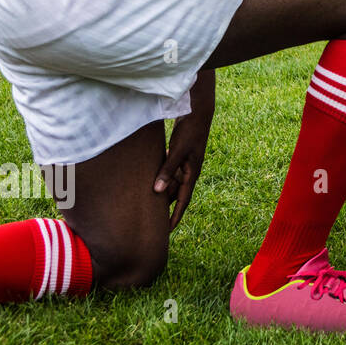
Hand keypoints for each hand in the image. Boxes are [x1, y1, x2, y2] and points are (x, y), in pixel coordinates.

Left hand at [154, 70, 213, 230]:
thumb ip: (168, 170)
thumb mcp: (178, 152)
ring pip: (171, 184)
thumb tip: (157, 191)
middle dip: (167, 209)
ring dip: (162, 193)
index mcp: (192, 173)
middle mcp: (189, 172)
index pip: (183, 200)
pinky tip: (150, 183)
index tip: (167, 231)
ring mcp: (184, 164)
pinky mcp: (179, 156)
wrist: (198, 114)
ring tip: (148, 206)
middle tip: (154, 224)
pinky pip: (169, 173)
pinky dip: (161, 179)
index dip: (175, 216)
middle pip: (176, 194)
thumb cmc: (190, 132)